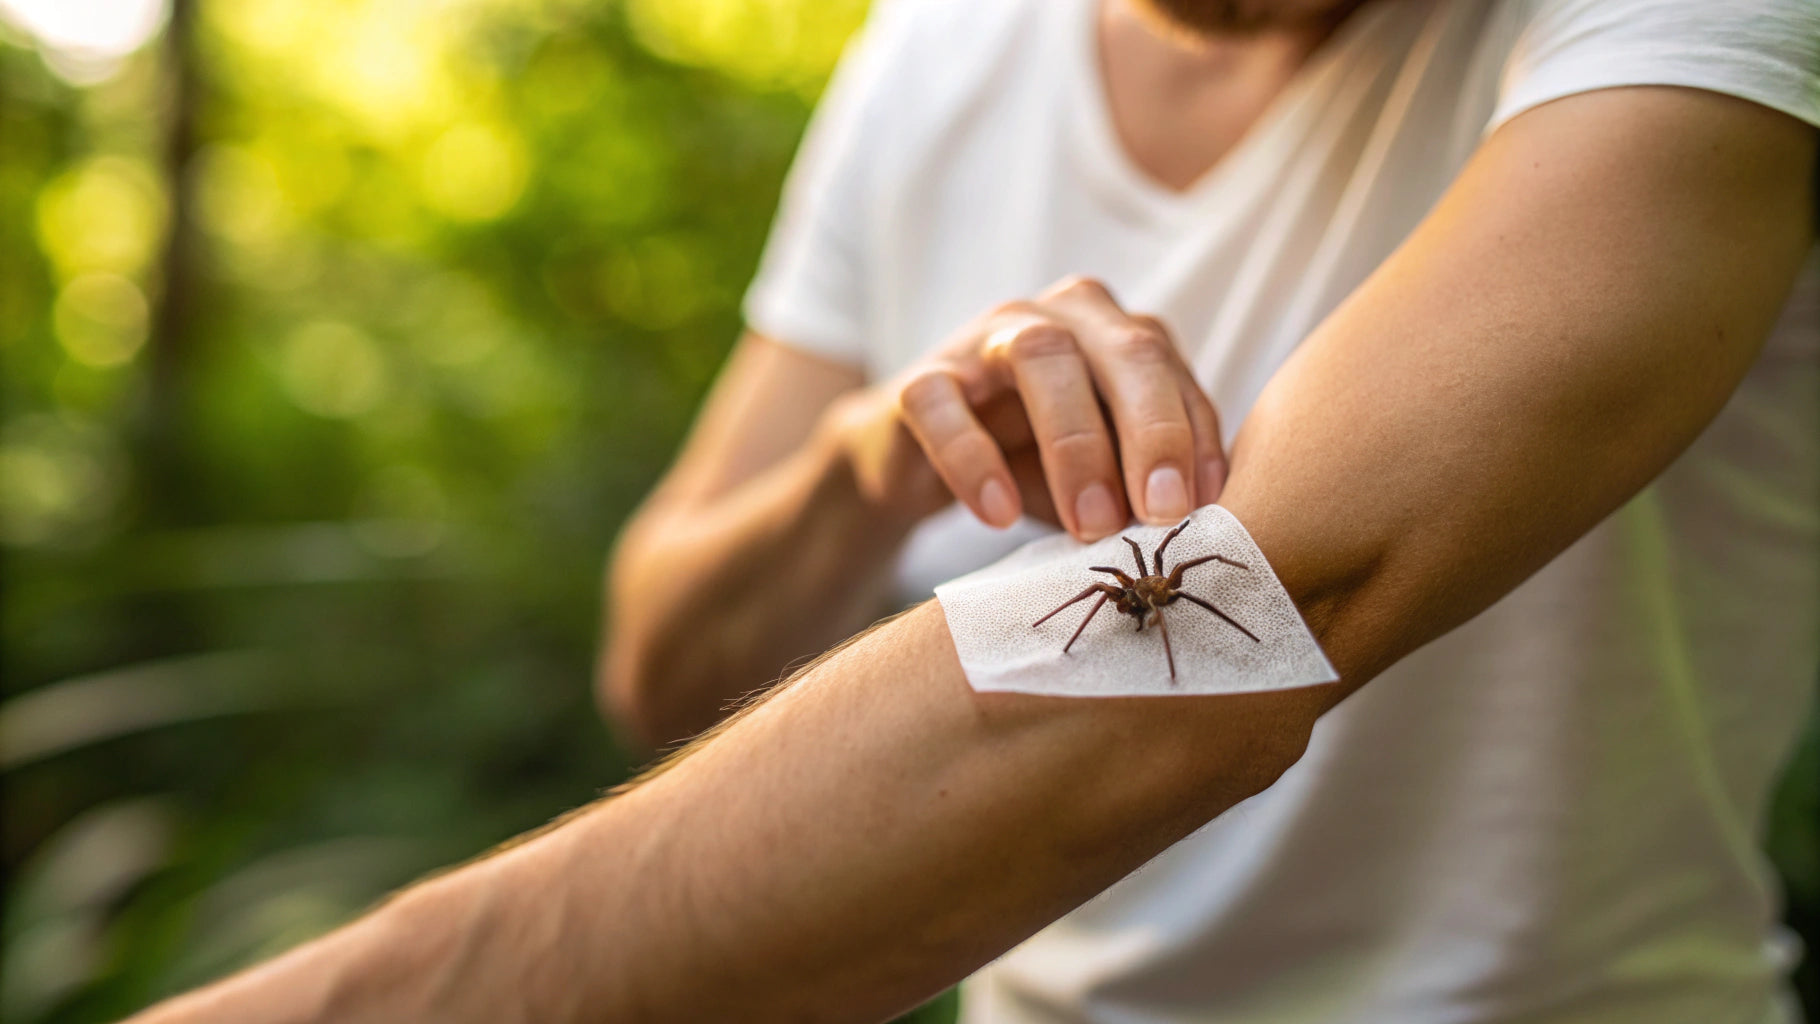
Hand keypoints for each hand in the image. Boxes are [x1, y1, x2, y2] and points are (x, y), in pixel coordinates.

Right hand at [826, 276, 1226, 540]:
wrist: (921, 462)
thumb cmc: (1032, 464)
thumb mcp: (1103, 477)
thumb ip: (1145, 489)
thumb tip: (1204, 533)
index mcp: (1120, 335)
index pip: (1175, 374)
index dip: (1197, 438)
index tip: (1211, 510)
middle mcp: (1064, 317)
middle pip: (1127, 350)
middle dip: (1154, 431)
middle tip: (1163, 512)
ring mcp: (988, 337)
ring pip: (1040, 355)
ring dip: (1076, 442)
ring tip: (1092, 523)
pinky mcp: (920, 379)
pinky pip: (945, 404)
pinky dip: (973, 459)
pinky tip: (998, 514)